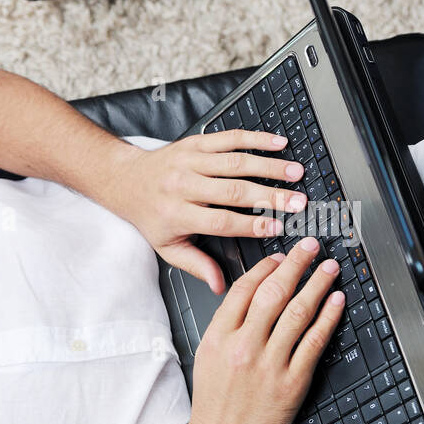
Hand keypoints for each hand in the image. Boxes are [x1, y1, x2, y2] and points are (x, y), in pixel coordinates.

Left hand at [104, 129, 309, 294]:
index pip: (220, 221)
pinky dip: (255, 138)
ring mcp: (190, 161)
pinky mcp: (195, 142)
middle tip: (298, 202)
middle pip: (233, 191)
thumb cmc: (151, 215)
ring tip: (296, 173)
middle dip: (269, 196)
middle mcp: (183, 186)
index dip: (250, 224)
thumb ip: (195, 265)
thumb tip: (220, 286)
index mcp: (177, 214)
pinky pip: (228, 137)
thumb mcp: (167, 246)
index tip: (278, 227)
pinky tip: (279, 142)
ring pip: (235, 162)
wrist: (125, 180)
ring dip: (269, 166)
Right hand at [180, 236, 344, 423]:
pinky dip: (328, 318)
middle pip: (273, 294)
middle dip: (295, 265)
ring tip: (328, 268)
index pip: (244, 291)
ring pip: (298, 313)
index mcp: (219, 338)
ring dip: (317, 285)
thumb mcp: (207, 356)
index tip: (280, 257)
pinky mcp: (292, 382)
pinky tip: (336, 302)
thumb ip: (226, 327)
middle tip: (310, 247)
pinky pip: (314, 342)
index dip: (265, 269)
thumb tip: (249, 297)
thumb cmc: (214, 403)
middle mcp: (244, 347)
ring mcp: (269, 365)